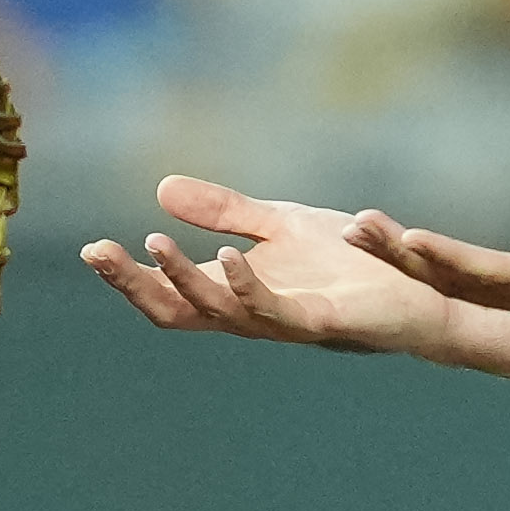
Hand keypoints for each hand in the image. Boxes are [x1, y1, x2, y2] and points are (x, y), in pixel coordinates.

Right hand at [82, 176, 453, 358]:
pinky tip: (226, 256)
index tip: (91, 248)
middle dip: (134, 283)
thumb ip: (224, 211)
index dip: (128, 276)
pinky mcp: (322, 320)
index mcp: (235, 292)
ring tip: (152, 242)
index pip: (168, 292)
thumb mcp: (279, 224)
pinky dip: (245, 285)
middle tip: (98, 251)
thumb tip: (160, 189)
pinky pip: (274, 310)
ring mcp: (282, 321)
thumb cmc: (350, 265)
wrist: (418, 289)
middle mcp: (250, 314)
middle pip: (177, 310)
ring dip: (181, 280)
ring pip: (217, 312)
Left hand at [346, 195, 509, 324]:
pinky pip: (458, 274)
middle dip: (405, 259)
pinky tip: (388, 239)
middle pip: (456, 283)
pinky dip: (422, 257)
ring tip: (355, 229)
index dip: (452, 259)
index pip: (495, 277)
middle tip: (355, 229)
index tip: (410, 240)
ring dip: (402, 258)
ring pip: (449, 280)